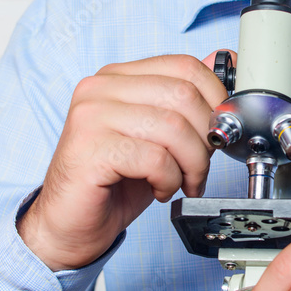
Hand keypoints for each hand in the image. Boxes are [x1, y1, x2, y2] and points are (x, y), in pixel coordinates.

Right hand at [17, 52, 229, 270]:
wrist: (67, 225)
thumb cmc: (114, 181)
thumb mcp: (157, 136)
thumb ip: (182, 102)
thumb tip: (223, 65)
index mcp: (118, 77)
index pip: (183, 65)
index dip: (215, 97)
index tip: (221, 128)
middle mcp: (100, 88)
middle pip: (182, 94)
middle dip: (206, 136)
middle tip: (201, 165)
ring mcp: (91, 116)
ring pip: (173, 126)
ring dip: (192, 163)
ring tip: (183, 182)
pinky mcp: (89, 150)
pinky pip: (155, 159)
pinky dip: (169, 180)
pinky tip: (160, 190)